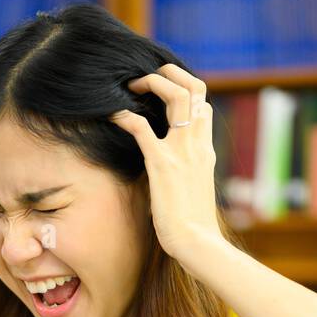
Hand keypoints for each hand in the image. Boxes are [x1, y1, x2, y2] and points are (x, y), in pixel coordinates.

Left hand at [108, 64, 223, 269]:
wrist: (197, 242)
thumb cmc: (193, 224)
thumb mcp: (195, 189)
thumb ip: (188, 171)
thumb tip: (172, 172)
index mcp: (205, 150)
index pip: (203, 104)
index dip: (184, 89)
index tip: (163, 90)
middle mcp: (197, 144)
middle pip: (194, 88)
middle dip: (169, 74)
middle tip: (145, 78)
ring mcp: (181, 151)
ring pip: (175, 95)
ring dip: (152, 83)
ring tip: (131, 86)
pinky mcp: (161, 164)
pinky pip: (141, 127)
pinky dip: (124, 115)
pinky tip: (111, 115)